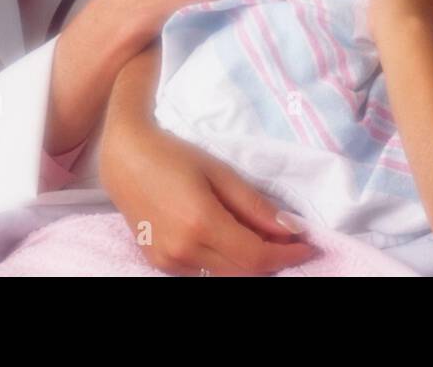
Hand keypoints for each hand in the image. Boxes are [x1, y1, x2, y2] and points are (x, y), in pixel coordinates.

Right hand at [99, 118, 314, 275]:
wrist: (125, 159)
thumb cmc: (174, 156)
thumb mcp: (221, 173)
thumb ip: (255, 206)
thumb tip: (290, 229)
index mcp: (201, 224)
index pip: (256, 257)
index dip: (287, 256)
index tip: (308, 247)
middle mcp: (183, 251)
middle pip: (243, 272)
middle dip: (272, 260)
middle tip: (289, 240)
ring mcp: (168, 262)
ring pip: (224, 276)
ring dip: (248, 262)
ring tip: (261, 236)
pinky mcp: (159, 264)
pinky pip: (203, 272)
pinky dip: (224, 261)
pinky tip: (230, 238)